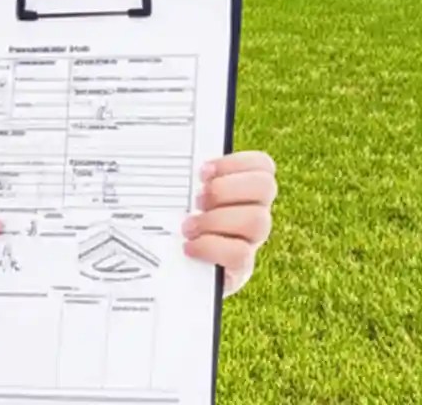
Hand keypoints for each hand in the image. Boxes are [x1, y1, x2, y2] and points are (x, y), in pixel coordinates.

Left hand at [182, 151, 276, 296]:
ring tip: (188, 226)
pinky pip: (240, 254)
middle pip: (265, 187)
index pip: (262, 166)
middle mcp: (252, 212)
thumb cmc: (170, 225)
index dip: (236, 163)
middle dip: (226, 188)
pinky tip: (189, 247)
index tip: (202, 171)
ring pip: (257, 221)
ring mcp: (250, 241)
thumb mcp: (174, 198)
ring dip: (216, 219)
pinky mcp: (240, 269)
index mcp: (241, 190)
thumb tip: (156, 151)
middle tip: (197, 200)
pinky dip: (211, 247)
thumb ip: (179, 178)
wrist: (168, 271)